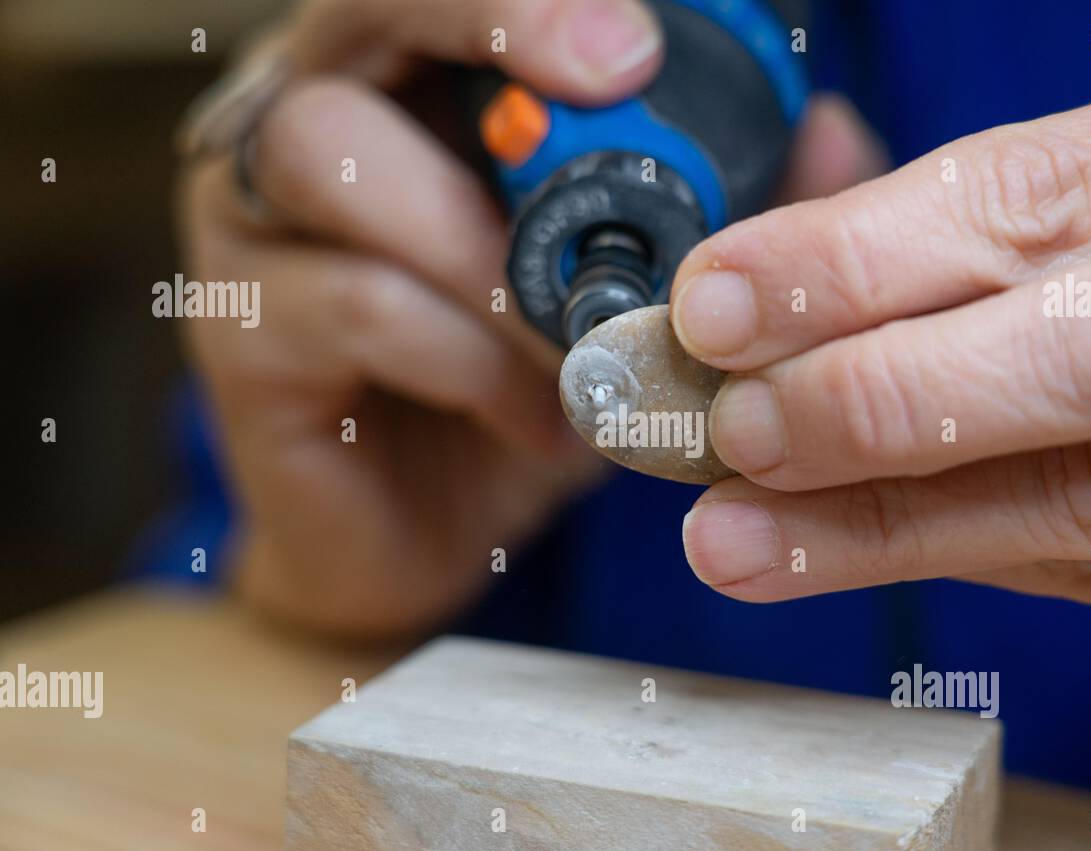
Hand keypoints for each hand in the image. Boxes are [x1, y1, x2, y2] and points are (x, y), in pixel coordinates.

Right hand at [181, 0, 881, 635]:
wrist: (424, 538)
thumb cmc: (526, 398)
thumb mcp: (638, 298)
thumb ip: (731, 211)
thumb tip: (831, 133)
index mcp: (403, 91)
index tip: (636, 44)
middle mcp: (305, 126)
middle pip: (359, 13)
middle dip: (495, 30)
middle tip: (617, 79)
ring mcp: (250, 228)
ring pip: (337, 159)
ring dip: (491, 246)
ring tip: (581, 342)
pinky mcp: (239, 336)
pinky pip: (353, 303)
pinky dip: (470, 357)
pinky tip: (534, 417)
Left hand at [675, 61, 1090, 740]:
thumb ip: (948, 233)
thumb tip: (748, 278)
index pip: (1033, 202)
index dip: (852, 263)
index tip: (716, 307)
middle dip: (880, 402)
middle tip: (735, 430)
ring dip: (887, 528)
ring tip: (739, 537)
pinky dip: (980, 569)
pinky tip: (869, 557)